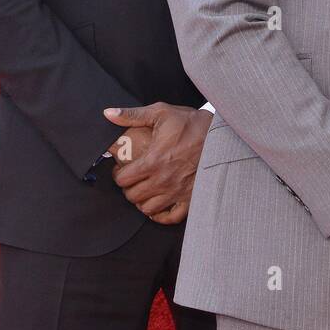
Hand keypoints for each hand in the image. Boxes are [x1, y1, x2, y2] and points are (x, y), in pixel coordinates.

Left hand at [103, 103, 212, 223]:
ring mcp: (177, 191)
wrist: (221, 135)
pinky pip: (171, 217)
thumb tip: (108, 113)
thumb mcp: (161, 112)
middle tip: (132, 180)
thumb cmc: (191, 123)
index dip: (118, 175)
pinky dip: (161, 215)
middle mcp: (164, 180)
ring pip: (148, 209)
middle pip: (133, 196)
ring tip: (145, 190)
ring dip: (142, 200)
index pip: (123, 180)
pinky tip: (159, 204)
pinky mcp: (191, 197)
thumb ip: (132, 115)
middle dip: (128, 188)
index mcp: (153, 161)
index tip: (122, 169)